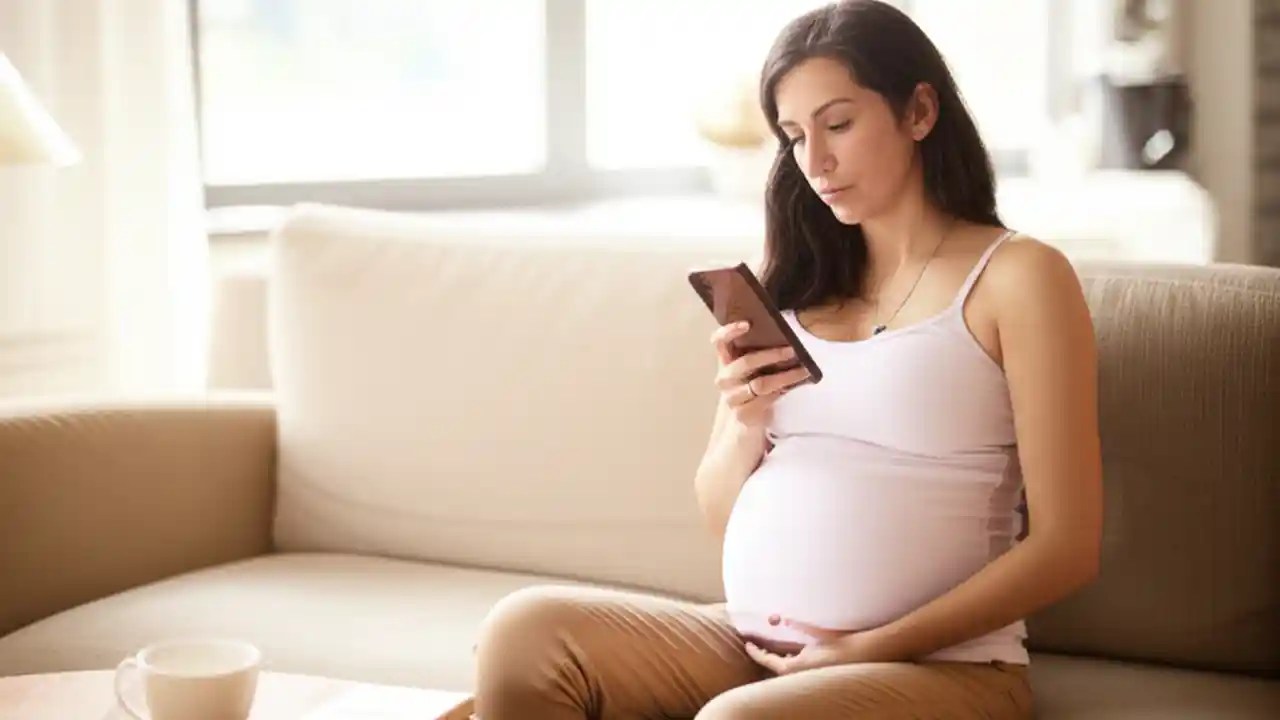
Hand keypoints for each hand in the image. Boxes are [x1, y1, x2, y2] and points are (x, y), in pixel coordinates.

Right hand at [710, 321, 810, 429]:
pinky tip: (792, 387)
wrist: (747, 419)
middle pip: (746, 363)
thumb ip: (759, 353)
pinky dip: (781, 392)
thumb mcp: (754, 368)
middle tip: (793, 350)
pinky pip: (766, 400)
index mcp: (725, 361)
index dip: (729, 331)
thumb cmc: (753, 386)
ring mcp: (731, 397)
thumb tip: (785, 337)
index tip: (748, 324)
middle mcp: (724, 378)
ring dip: (786, 376)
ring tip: (803, 370)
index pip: (719, 341)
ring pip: (761, 383)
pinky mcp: (742, 414)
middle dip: (772, 355)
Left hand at [743, 615, 892, 674]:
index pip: (768, 661)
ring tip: (771, 647)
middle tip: (756, 645)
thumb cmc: (842, 643)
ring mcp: (809, 674)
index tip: (747, 644)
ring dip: (778, 659)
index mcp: (796, 666)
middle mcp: (801, 673)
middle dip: (765, 657)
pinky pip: (798, 667)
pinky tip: (794, 651)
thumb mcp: (818, 632)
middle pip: (776, 667)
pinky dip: (791, 660)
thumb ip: (800, 625)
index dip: (756, 652)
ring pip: (787, 668)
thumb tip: (784, 618)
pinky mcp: (818, 671)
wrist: (865, 653)